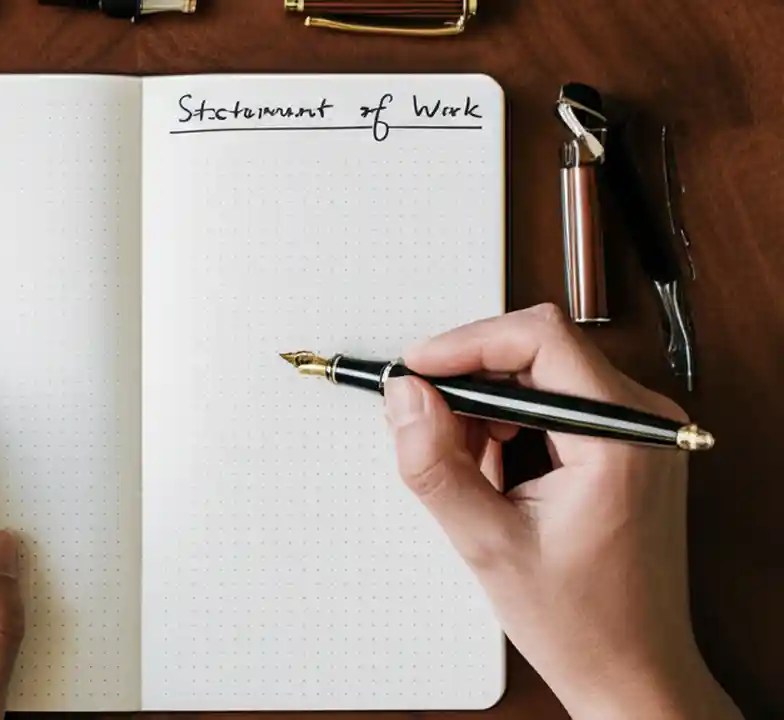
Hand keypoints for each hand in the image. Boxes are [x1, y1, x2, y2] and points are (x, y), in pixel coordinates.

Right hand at [382, 305, 739, 719]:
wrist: (631, 669)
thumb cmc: (582, 621)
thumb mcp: (487, 544)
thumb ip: (436, 464)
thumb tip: (405, 398)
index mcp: (622, 437)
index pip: (540, 338)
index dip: (466, 343)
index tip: (416, 369)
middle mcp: (642, 419)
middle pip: (537, 350)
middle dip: (469, 382)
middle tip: (424, 426)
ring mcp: (637, 429)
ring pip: (539, 374)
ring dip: (487, 408)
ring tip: (469, 470)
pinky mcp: (623, 442)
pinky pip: (553, 403)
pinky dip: (509, 425)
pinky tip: (494, 474)